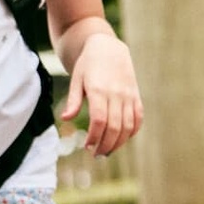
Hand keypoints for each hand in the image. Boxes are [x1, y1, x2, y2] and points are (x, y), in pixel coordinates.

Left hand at [60, 34, 142, 156]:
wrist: (108, 48)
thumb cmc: (87, 64)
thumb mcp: (76, 79)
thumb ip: (73, 101)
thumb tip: (65, 119)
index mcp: (98, 90)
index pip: (99, 120)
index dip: (94, 137)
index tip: (87, 146)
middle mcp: (116, 94)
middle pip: (114, 127)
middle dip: (105, 144)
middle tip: (96, 154)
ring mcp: (128, 96)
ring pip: (127, 126)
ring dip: (118, 142)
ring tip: (107, 151)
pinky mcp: (136, 96)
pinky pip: (138, 119)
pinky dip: (132, 132)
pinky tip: (122, 139)